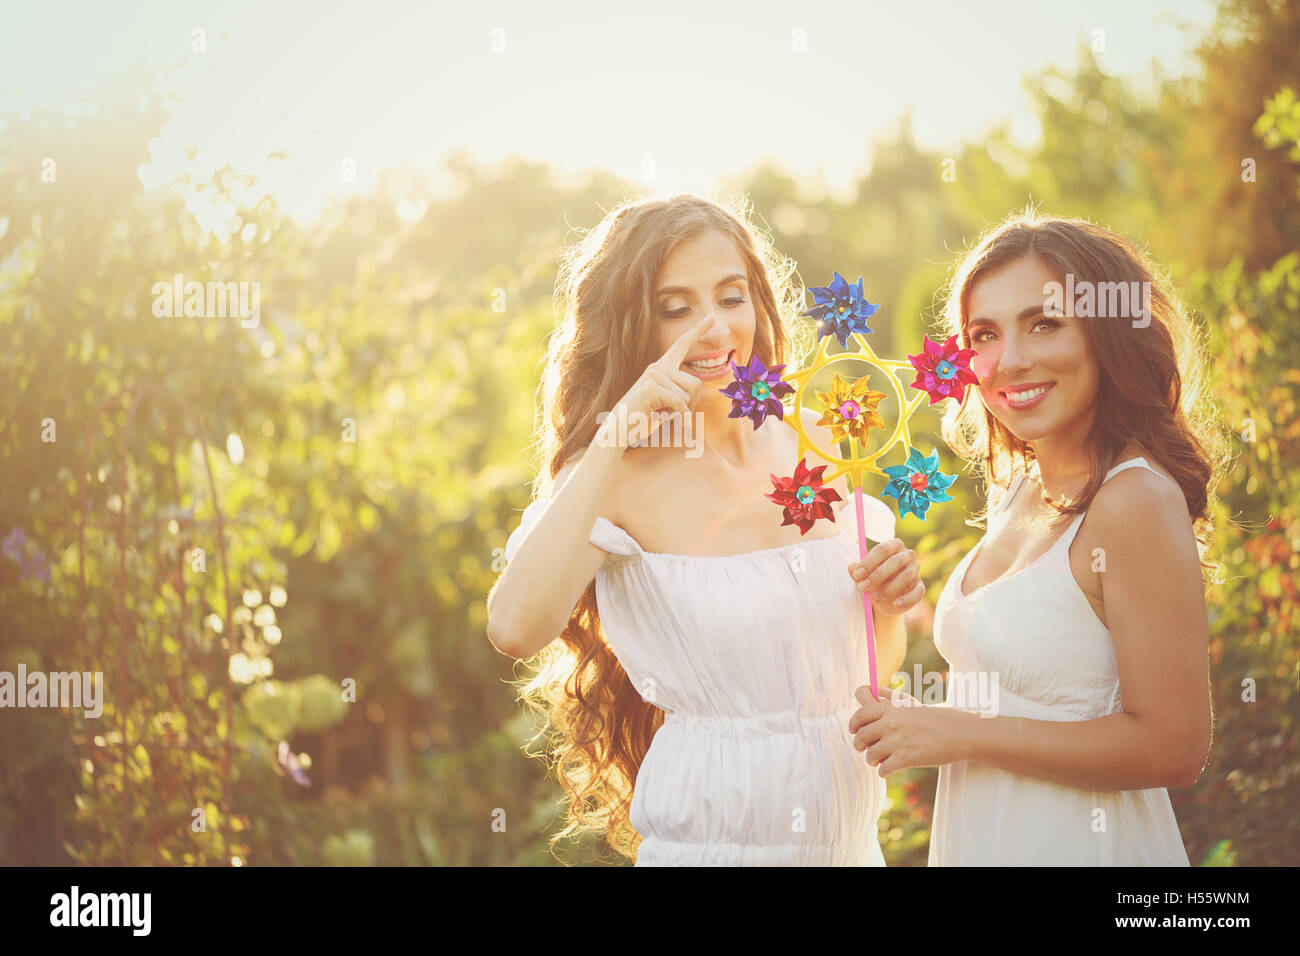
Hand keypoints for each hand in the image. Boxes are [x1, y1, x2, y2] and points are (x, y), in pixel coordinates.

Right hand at [598, 315, 711, 448]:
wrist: (620, 429)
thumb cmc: (644, 418)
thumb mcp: (668, 404)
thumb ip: (683, 394)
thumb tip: (697, 388)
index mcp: (662, 367)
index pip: (682, 344)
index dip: (698, 330)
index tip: (712, 317)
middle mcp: (658, 367)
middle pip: (696, 383)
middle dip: (691, 404)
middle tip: (670, 413)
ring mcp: (654, 374)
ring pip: (689, 395)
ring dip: (680, 411)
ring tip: (660, 413)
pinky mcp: (651, 386)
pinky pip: (680, 403)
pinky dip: (676, 416)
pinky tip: (659, 417)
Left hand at [847, 538, 922, 616]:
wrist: (884, 598)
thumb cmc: (873, 579)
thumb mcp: (863, 574)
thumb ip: (857, 570)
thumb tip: (851, 567)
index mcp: (893, 545)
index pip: (882, 549)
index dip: (869, 562)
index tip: (857, 574)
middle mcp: (907, 555)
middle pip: (895, 561)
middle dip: (877, 575)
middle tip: (863, 587)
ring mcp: (915, 570)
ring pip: (905, 576)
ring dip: (889, 588)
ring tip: (875, 598)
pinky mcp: (920, 586)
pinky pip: (917, 592)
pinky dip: (907, 599)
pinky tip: (896, 604)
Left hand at [848, 684, 965, 775]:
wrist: (961, 734)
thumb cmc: (937, 718)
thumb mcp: (912, 703)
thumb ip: (889, 699)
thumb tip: (871, 691)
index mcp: (892, 708)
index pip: (860, 714)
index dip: (853, 724)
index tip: (854, 730)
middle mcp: (891, 723)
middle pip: (860, 736)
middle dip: (859, 745)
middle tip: (864, 749)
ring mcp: (897, 741)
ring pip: (870, 755)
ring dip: (872, 760)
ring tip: (879, 760)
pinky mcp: (906, 758)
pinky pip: (883, 769)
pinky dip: (884, 771)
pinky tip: (889, 769)